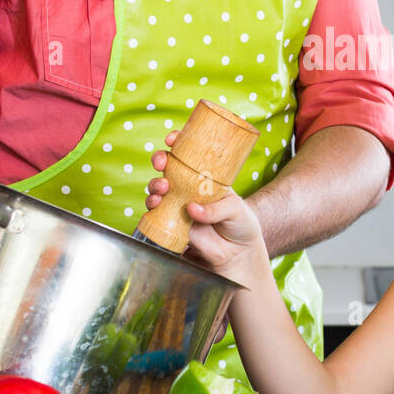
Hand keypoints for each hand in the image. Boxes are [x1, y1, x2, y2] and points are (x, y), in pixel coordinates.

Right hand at [147, 133, 266, 281]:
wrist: (238, 253)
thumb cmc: (241, 224)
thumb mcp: (236, 209)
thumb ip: (216, 209)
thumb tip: (191, 208)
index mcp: (206, 176)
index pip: (190, 153)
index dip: (178, 142)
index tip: (173, 139)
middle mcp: (190, 187)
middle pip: (168, 167)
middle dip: (160, 160)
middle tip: (162, 163)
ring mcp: (179, 204)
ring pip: (158, 188)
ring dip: (155, 185)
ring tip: (163, 190)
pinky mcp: (173, 223)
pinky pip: (156, 212)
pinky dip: (152, 206)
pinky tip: (156, 205)